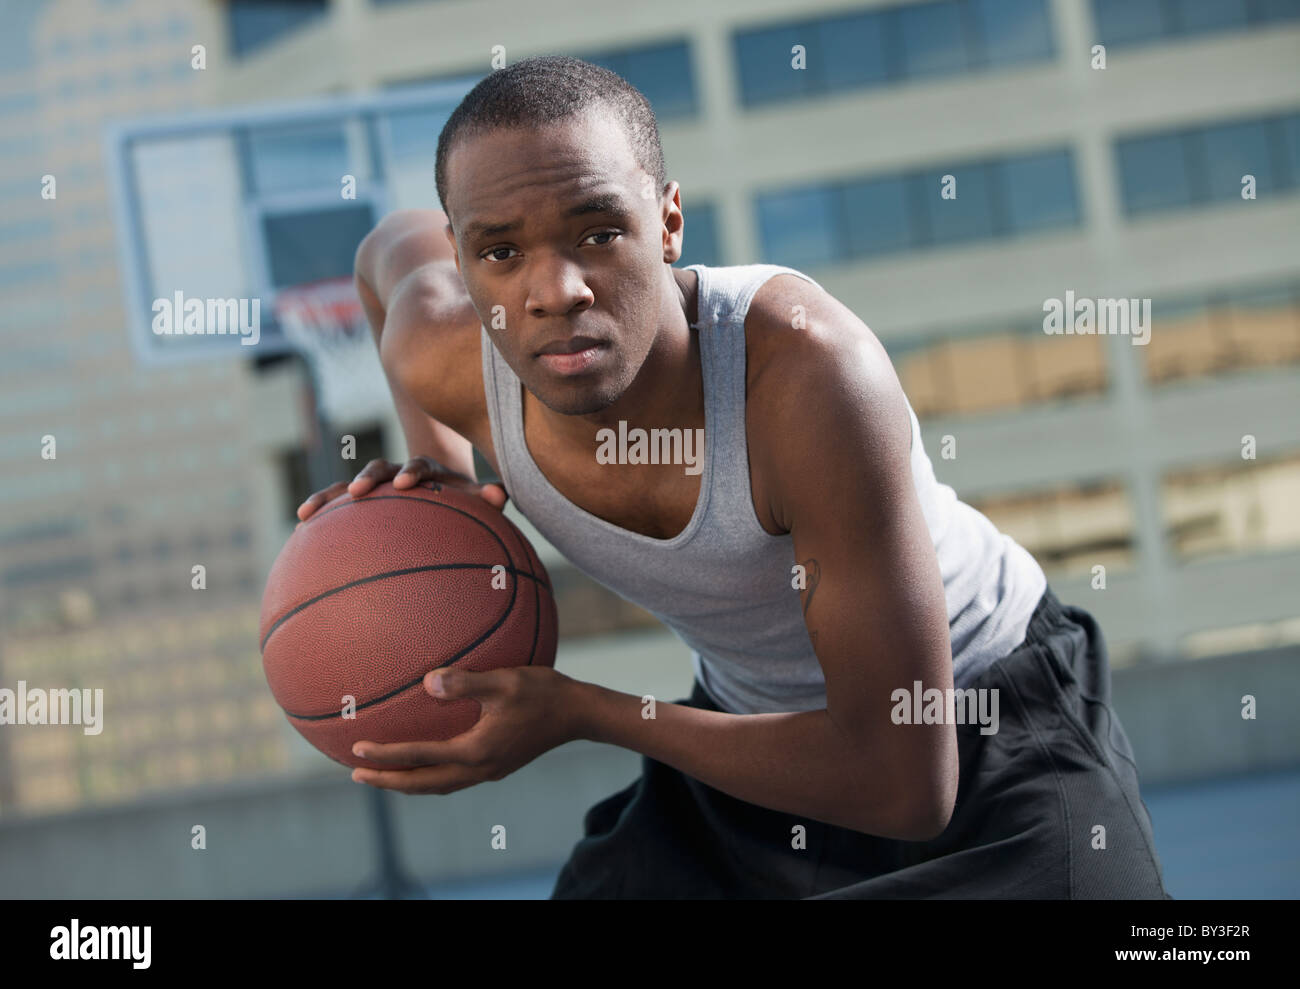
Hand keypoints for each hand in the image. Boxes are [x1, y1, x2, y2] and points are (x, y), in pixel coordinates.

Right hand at [296, 455, 507, 521]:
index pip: (420, 465)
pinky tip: (300, 523)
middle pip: (380, 468)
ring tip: (307, 511)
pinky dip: (321, 509)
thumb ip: (490, 497)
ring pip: (348, 485)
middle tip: (359, 491)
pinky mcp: (361, 500)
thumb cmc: (464, 501)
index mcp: (428, 470)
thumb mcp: (478, 499)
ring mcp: (377, 486)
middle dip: (369, 477)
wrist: (443, 493)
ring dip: (330, 496)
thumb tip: (499, 495)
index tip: (407, 484)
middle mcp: (397, 473)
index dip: (413, 472)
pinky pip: (337, 504)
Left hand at [350, 666, 581, 793]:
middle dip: (388, 782)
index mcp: (476, 750)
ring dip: (408, 783)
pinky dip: (430, 776)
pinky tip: (424, 761)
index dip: (386, 755)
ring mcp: (489, 771)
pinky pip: (452, 779)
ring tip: (382, 775)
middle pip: (423, 785)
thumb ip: (466, 681)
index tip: (357, 751)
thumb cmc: (543, 691)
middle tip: (357, 775)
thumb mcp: (505, 681)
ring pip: (438, 786)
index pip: (420, 756)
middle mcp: (480, 768)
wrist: (579, 713)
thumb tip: (427, 682)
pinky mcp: (497, 766)